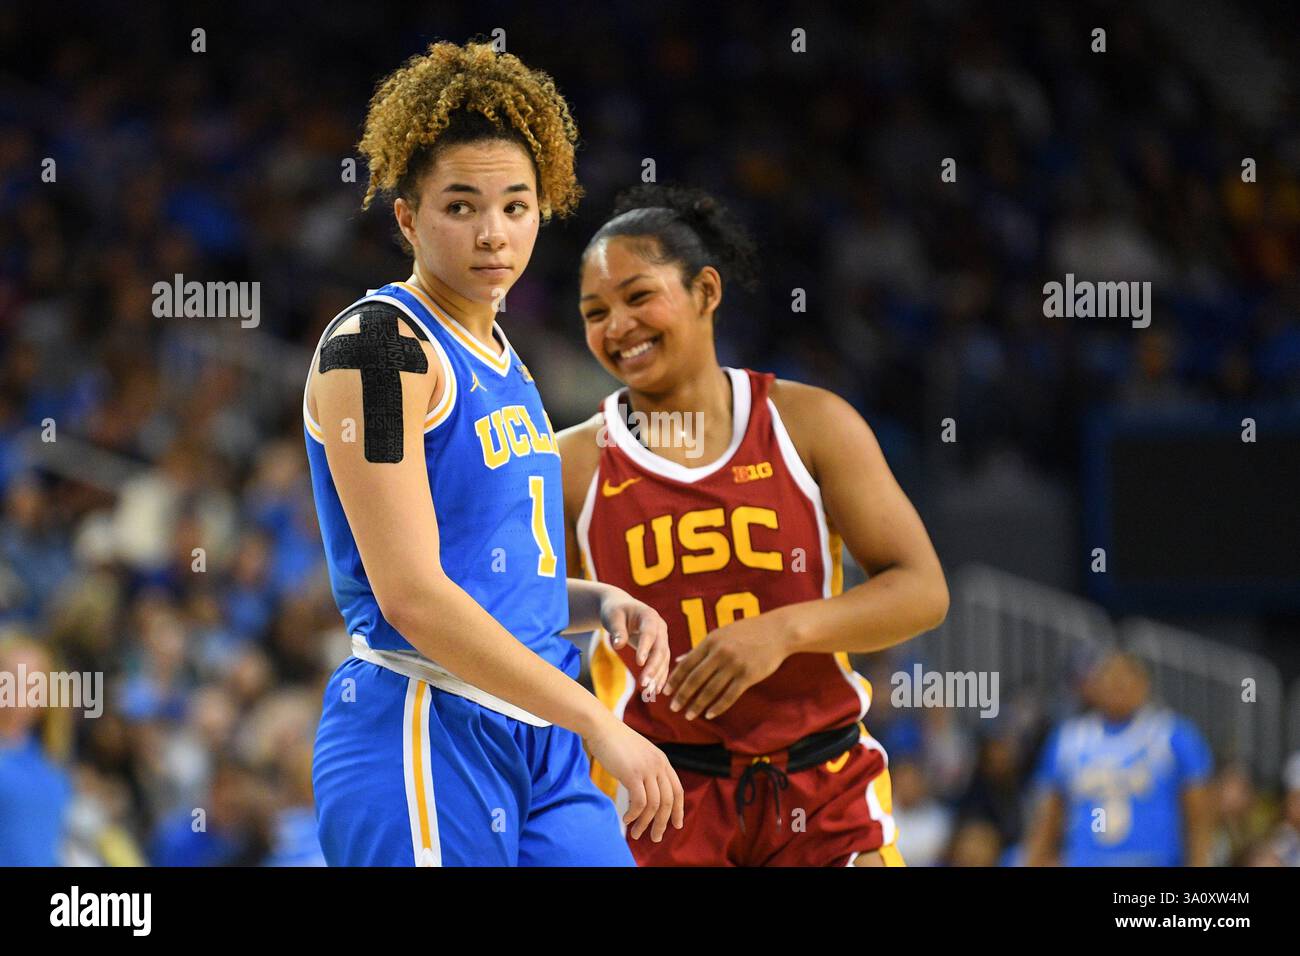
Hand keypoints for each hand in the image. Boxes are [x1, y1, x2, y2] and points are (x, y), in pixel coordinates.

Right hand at [585, 715, 684, 840]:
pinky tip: (626, 819)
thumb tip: (645, 794)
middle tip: (655, 837)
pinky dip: (634, 815)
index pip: (677, 790)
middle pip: (668, 801)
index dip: (678, 810)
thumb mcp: (638, 755)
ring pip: (654, 805)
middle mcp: (658, 765)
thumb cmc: (615, 742)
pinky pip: (639, 802)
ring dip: (646, 823)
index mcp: (662, 760)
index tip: (676, 825)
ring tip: (636, 833)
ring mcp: (646, 769)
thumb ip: (646, 770)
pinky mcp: (632, 773)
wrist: (601, 727)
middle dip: (663, 823)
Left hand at [600, 588, 670, 698]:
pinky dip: (659, 677)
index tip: (639, 663)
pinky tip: (655, 690)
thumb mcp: (612, 617)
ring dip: (658, 676)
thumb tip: (618, 645)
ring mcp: (662, 638)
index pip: (649, 634)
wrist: (622, 608)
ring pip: (664, 659)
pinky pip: (662, 664)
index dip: (645, 648)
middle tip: (644, 683)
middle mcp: (660, 627)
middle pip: (660, 649)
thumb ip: (617, 630)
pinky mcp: (660, 648)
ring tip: (650, 692)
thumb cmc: (615, 611)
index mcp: (649, 616)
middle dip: (653, 667)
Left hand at [662, 611, 790, 719]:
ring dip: (697, 705)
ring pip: (711, 690)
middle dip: (682, 695)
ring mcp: (734, 665)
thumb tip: (678, 660)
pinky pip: (729, 696)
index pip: (687, 663)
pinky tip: (709, 714)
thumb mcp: (721, 634)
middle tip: (673, 708)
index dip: (675, 679)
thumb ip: (700, 649)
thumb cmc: (747, 632)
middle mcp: (720, 653)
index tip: (666, 691)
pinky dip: (718, 707)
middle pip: (695, 679)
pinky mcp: (748, 676)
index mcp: (710, 641)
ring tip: (688, 715)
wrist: (777, 631)